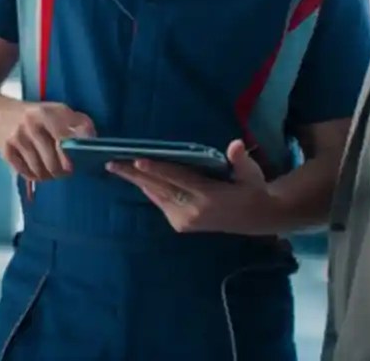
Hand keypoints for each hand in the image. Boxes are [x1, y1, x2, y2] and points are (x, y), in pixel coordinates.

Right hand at [0, 102, 95, 181]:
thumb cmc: (36, 115)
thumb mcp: (57, 111)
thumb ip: (78, 122)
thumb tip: (93, 139)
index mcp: (46, 112)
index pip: (64, 139)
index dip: (73, 155)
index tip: (80, 160)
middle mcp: (31, 125)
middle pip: (52, 161)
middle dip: (62, 171)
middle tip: (67, 171)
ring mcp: (17, 139)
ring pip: (39, 170)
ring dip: (49, 175)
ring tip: (53, 172)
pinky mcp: (6, 152)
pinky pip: (26, 173)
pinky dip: (34, 176)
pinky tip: (38, 171)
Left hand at [108, 140, 276, 234]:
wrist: (257, 219)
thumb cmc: (253, 189)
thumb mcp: (251, 173)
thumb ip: (240, 160)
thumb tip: (236, 145)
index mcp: (209, 197)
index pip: (178, 179)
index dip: (157, 169)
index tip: (138, 160)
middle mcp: (193, 211)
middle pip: (160, 188)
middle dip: (135, 175)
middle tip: (112, 163)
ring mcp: (185, 220)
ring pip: (157, 196)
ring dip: (138, 182)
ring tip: (118, 168)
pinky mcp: (182, 225)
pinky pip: (161, 203)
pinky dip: (149, 190)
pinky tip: (137, 179)